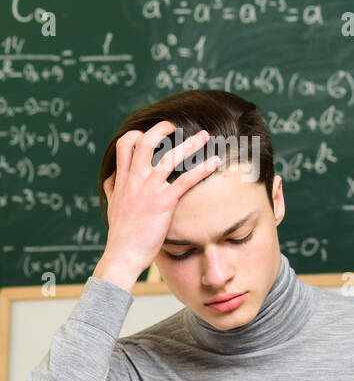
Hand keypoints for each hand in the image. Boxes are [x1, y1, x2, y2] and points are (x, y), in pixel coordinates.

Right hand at [97, 122, 219, 282]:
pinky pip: (185, 180)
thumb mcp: (113, 205)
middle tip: (174, 125)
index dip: (136, 134)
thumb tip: (112, 176)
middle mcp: (134, 180)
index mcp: (122, 180)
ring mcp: (148, 190)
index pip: (124, 146)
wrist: (123, 254)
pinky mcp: (163, 202)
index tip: (149, 132)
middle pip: (144, 143)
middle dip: (161, 130)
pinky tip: (215, 163)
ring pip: (168, 157)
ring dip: (189, 144)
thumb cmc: (121, 233)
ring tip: (205, 136)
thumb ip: (113, 187)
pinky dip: (202, 169)